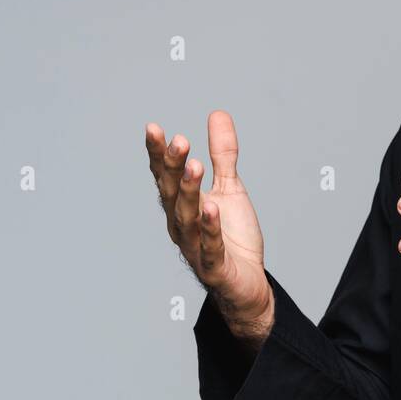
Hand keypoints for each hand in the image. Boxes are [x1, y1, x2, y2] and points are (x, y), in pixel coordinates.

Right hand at [145, 110, 272, 344]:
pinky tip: (212, 207)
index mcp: (181, 206)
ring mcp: (196, 247)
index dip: (159, 154)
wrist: (246, 285)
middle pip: (171, 193)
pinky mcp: (215, 267)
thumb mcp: (230, 188)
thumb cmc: (232, 237)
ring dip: (189, 191)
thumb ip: (224, 154)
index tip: (153, 128)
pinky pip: (210, 246)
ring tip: (195, 165)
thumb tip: (218, 114)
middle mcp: (181, 225)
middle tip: (178, 140)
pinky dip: (210, 227)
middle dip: (172, 167)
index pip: (166, 176)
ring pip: (187, 217)